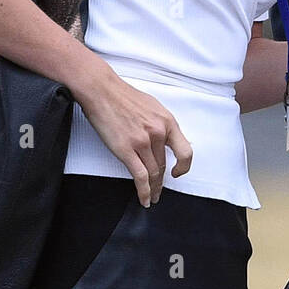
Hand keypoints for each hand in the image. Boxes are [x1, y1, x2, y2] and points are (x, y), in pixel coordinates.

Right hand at [74, 64, 192, 209]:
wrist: (102, 90)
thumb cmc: (124, 96)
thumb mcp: (153, 107)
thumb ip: (162, 124)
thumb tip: (167, 139)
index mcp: (167, 121)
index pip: (185, 151)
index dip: (184, 166)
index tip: (178, 173)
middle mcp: (158, 132)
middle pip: (164, 165)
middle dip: (162, 181)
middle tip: (160, 190)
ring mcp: (143, 142)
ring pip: (153, 173)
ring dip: (154, 188)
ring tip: (152, 197)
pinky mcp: (126, 150)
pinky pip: (140, 177)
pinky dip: (144, 191)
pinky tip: (144, 198)